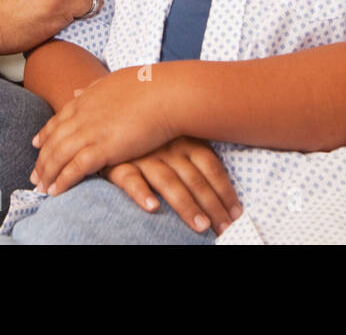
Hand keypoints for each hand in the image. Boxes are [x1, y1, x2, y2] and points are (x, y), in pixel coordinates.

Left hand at [30, 65, 174, 195]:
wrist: (167, 94)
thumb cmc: (151, 86)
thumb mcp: (116, 81)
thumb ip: (95, 88)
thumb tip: (79, 90)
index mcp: (87, 98)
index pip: (59, 118)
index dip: (46, 133)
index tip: (36, 144)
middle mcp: (84, 114)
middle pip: (54, 140)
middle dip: (42, 159)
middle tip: (34, 175)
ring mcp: (91, 130)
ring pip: (59, 155)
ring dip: (47, 173)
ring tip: (41, 188)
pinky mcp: (103, 148)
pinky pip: (75, 168)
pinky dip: (63, 181)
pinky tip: (56, 191)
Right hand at [102, 136, 242, 235]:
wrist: (108, 117)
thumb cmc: (150, 131)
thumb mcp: (176, 133)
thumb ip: (196, 155)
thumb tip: (223, 186)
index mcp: (185, 138)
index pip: (212, 167)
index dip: (226, 191)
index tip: (237, 213)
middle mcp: (168, 146)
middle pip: (195, 179)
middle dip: (213, 205)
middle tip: (226, 228)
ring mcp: (143, 154)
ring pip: (169, 182)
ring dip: (186, 205)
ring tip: (201, 227)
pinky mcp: (118, 162)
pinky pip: (130, 178)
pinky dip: (142, 193)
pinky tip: (153, 208)